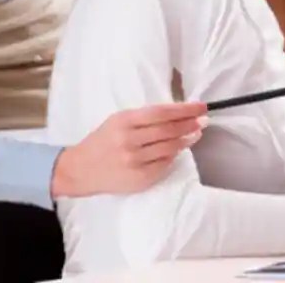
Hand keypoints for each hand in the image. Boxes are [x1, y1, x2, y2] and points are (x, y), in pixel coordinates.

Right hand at [51, 101, 208, 198]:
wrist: (80, 170)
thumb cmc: (102, 141)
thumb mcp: (118, 121)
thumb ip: (144, 118)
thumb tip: (177, 114)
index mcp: (124, 121)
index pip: (162, 113)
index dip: (184, 109)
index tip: (200, 106)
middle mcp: (130, 140)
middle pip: (168, 130)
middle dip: (190, 124)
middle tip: (204, 120)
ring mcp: (135, 161)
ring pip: (169, 148)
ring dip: (186, 140)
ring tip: (196, 133)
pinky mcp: (139, 178)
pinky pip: (164, 164)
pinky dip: (174, 156)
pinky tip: (179, 149)